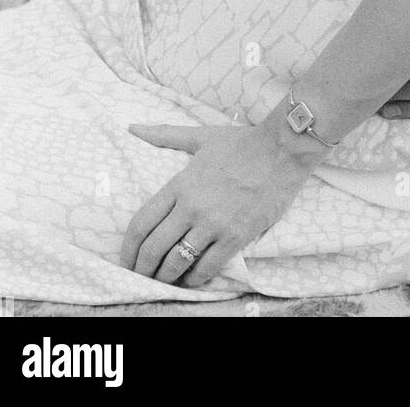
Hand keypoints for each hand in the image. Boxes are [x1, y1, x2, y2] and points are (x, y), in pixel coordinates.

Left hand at [119, 116, 316, 288]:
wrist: (283, 149)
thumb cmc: (242, 142)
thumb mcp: (201, 137)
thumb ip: (165, 135)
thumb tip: (133, 127)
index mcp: (180, 183)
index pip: (142, 222)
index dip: (128, 247)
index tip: (126, 258)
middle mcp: (192, 206)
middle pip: (153, 248)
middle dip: (142, 268)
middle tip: (140, 277)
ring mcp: (214, 223)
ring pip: (177, 262)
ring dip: (165, 278)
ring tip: (162, 282)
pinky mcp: (236, 236)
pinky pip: (207, 267)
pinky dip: (195, 279)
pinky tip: (191, 280)